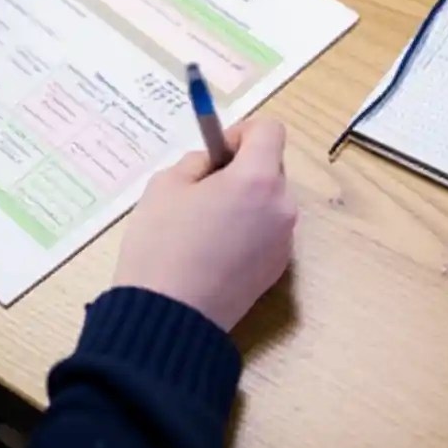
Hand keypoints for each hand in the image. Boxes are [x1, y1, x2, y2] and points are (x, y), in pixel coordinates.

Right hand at [114, 119, 297, 330]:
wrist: (170, 317)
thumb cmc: (162, 245)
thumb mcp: (165, 186)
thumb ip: (196, 163)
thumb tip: (212, 164)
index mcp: (257, 179)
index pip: (269, 130)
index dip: (240, 132)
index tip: (214, 152)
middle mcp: (281, 206)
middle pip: (271, 166)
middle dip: (241, 168)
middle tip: (202, 188)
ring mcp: (284, 240)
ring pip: (269, 200)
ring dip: (245, 199)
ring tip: (204, 223)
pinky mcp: (278, 269)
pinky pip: (267, 231)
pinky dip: (247, 229)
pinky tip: (214, 250)